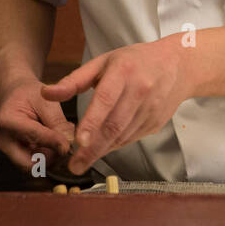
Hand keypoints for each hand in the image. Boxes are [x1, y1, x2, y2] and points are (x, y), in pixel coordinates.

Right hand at [0, 76, 76, 171]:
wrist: (15, 93)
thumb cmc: (28, 93)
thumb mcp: (46, 101)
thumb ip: (57, 122)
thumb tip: (68, 144)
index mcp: (8, 122)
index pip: (35, 138)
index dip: (56, 143)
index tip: (70, 145)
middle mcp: (3, 140)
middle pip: (29, 164)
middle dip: (52, 159)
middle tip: (67, 149)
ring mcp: (7, 149)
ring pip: (33, 166)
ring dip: (52, 158)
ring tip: (62, 140)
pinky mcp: (14, 154)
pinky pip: (34, 162)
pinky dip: (48, 155)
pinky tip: (56, 142)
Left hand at [42, 35, 192, 174]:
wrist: (177, 65)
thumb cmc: (135, 61)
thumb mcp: (103, 62)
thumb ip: (74, 80)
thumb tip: (46, 93)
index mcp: (124, 71)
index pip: (105, 100)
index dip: (92, 123)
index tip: (78, 142)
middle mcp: (140, 90)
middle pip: (115, 125)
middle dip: (93, 149)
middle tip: (74, 164)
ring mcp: (151, 108)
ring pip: (123, 136)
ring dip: (102, 150)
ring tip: (84, 159)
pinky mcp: (156, 122)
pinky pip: (132, 138)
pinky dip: (115, 145)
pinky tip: (104, 147)